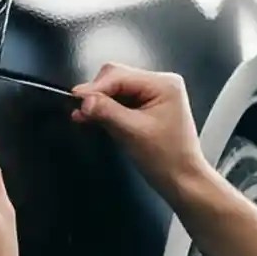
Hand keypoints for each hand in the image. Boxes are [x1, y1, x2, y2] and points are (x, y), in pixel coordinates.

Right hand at [71, 63, 208, 196]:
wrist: (181, 180)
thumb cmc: (166, 158)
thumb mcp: (132, 132)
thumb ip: (107, 112)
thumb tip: (84, 99)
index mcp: (163, 84)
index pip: (119, 76)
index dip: (95, 88)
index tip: (75, 99)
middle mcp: (160, 83)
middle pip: (116, 77)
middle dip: (97, 93)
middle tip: (80, 111)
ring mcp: (154, 93)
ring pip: (116, 88)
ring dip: (100, 101)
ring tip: (85, 116)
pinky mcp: (147, 105)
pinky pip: (120, 99)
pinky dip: (107, 108)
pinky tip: (95, 117)